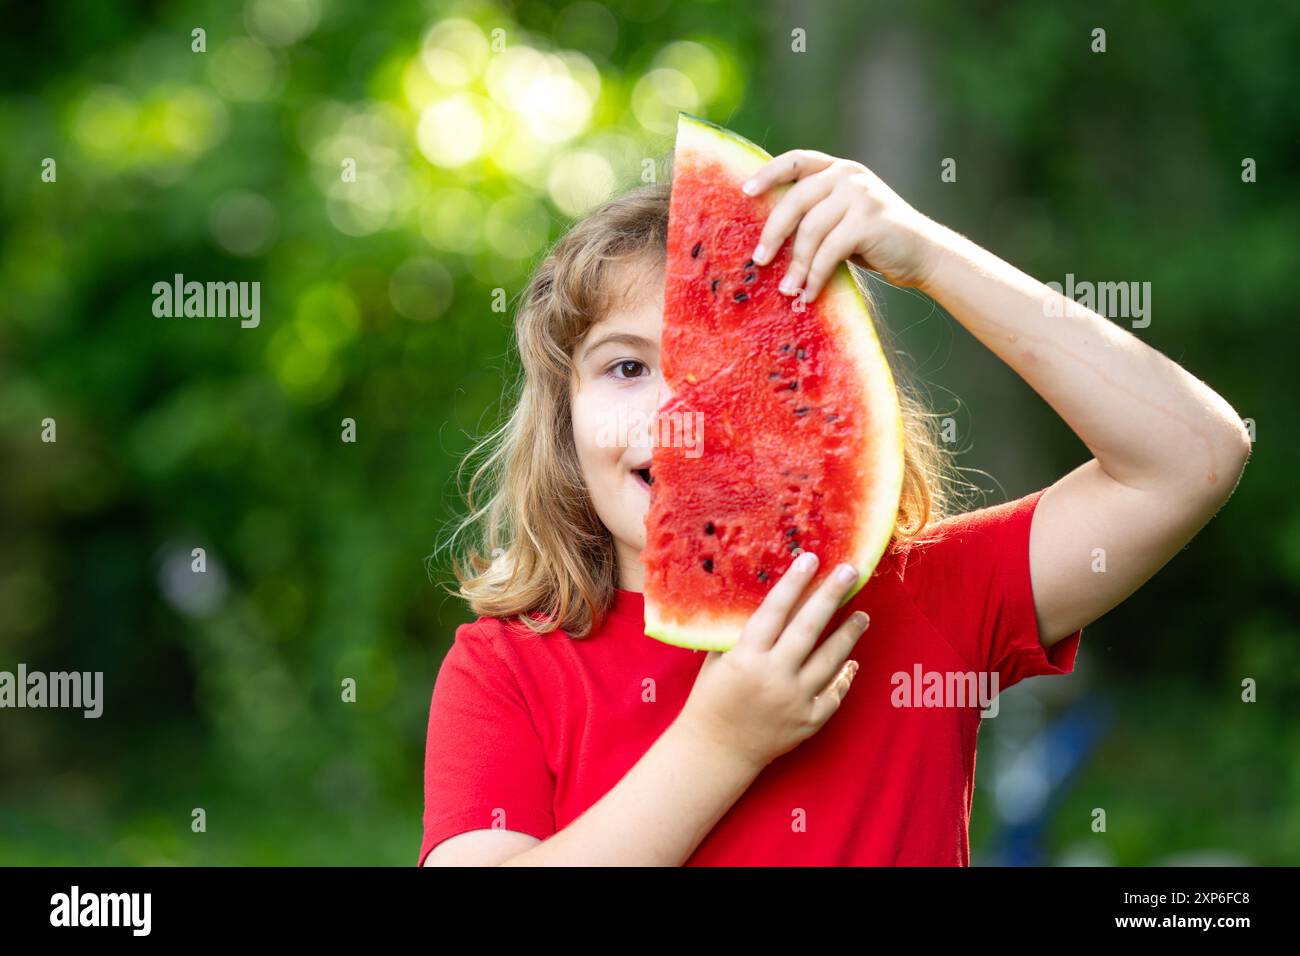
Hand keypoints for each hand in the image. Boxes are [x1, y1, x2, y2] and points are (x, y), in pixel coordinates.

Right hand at [674, 551, 871, 770]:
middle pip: (809, 628)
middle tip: (850, 572)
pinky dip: (844, 676)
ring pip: (830, 660)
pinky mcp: (809, 721)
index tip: (812, 558)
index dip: (794, 583)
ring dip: (849, 634)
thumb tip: (771, 600)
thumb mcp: (718, 660)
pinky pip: (834, 693)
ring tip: (862, 615)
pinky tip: (852, 660)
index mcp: (746, 657)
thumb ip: (740, 633)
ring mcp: (795, 700)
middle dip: (831, 596)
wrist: (716, 750)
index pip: (775, 611)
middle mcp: (773, 676)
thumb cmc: (711, 698)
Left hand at [742, 149, 943, 299]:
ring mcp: (861, 195)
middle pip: (796, 199)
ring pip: (811, 230)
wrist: (924, 254)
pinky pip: (829, 251)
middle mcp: (848, 175)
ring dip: (796, 264)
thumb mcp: (842, 218)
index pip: (796, 161)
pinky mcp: (869, 221)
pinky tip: (809, 293)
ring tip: (787, 290)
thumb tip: (769, 235)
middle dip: (773, 232)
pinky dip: (816, 275)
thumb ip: (814, 213)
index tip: (744, 192)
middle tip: (758, 260)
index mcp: (838, 169)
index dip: (768, 174)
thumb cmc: (875, 241)